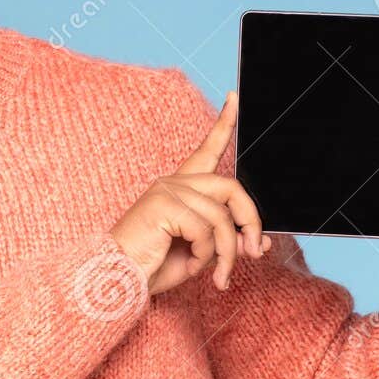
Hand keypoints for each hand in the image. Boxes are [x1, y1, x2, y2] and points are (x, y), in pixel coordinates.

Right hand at [110, 90, 272, 294]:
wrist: (118, 281)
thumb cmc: (152, 266)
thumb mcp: (200, 254)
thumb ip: (227, 242)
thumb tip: (260, 243)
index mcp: (181, 187)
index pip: (206, 149)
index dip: (224, 125)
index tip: (234, 97)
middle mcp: (174, 182)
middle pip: (231, 187)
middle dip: (250, 220)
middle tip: (256, 251)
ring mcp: (167, 190)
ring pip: (222, 216)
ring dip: (226, 251)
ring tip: (218, 275)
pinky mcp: (163, 204)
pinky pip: (205, 229)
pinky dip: (205, 255)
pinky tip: (190, 266)